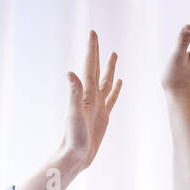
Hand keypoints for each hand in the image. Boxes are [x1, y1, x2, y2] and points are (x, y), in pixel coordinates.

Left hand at [61, 29, 122, 170]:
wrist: (75, 157)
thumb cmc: (73, 138)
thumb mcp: (74, 115)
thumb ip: (73, 93)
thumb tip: (70, 72)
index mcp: (85, 93)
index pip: (90, 65)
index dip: (91, 49)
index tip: (92, 32)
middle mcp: (91, 97)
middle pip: (96, 69)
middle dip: (96, 52)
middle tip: (96, 36)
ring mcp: (97, 106)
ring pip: (106, 81)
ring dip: (109, 68)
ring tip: (114, 54)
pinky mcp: (103, 116)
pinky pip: (112, 98)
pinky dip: (116, 88)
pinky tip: (120, 82)